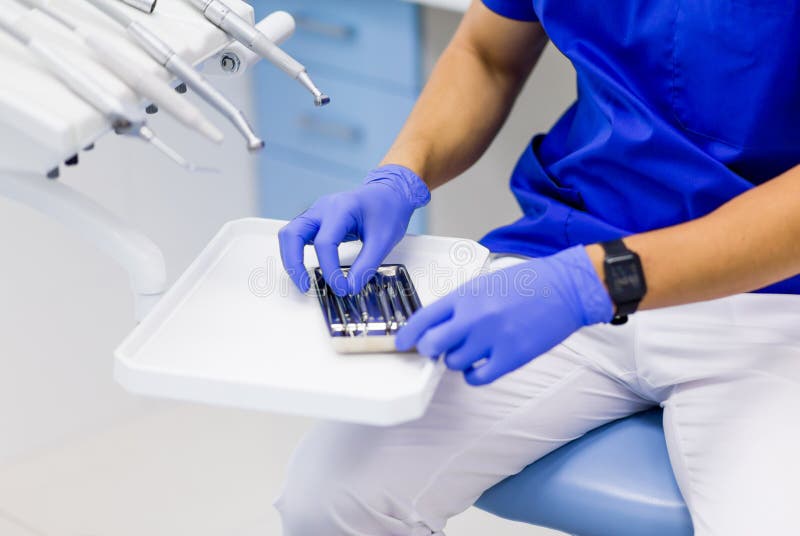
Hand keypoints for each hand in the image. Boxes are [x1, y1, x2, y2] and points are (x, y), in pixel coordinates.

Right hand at [279, 164, 430, 295]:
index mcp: (341, 209)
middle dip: (294, 263)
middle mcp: (323, 208)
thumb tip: (350, 288)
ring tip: (303, 282)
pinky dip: (295, 253)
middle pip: (292, 234)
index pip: (325, 243)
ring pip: (289, 234)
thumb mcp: (384, 240)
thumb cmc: (388, 210)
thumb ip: (366, 265)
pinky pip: (296, 236)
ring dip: (291, 259)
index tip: (342, 289)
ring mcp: (316, 212)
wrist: (389, 193)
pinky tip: (305, 269)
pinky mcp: (316, 220)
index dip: (330, 270)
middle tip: (306, 286)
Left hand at [395, 246, 612, 384]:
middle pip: (431, 345)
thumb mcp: (485, 282)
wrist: (566, 288)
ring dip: (457, 359)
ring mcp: (491, 339)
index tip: (402, 343)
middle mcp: (474, 317)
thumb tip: (439, 326)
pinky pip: (477, 377)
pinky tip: (482, 364)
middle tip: (437, 349)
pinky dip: (474, 375)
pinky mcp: (510, 357)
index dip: (408, 334)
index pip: (423, 318)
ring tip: (472, 349)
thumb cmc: (529, 282)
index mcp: (465, 295)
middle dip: (429, 349)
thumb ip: (461, 303)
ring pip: (453, 363)